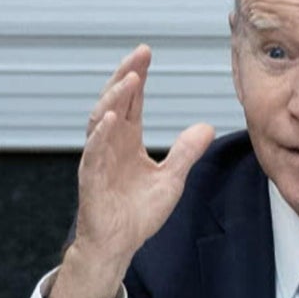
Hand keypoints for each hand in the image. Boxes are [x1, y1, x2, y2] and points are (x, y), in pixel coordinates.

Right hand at [48, 45, 214, 297]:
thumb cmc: (138, 213)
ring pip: (101, 120)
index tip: (147, 52)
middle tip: (139, 54)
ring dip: (115, 99)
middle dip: (126, 76)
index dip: (137, 76)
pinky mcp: (92, 179)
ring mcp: (98, 159)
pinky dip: (101, 135)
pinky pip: (94, 152)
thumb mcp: (172, 179)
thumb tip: (206, 126)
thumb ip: (186, 152)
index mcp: (127, 140)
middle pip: (115, 102)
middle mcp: (110, 143)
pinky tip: (111, 118)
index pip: (132, 101)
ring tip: (131, 79)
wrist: (119, 245)